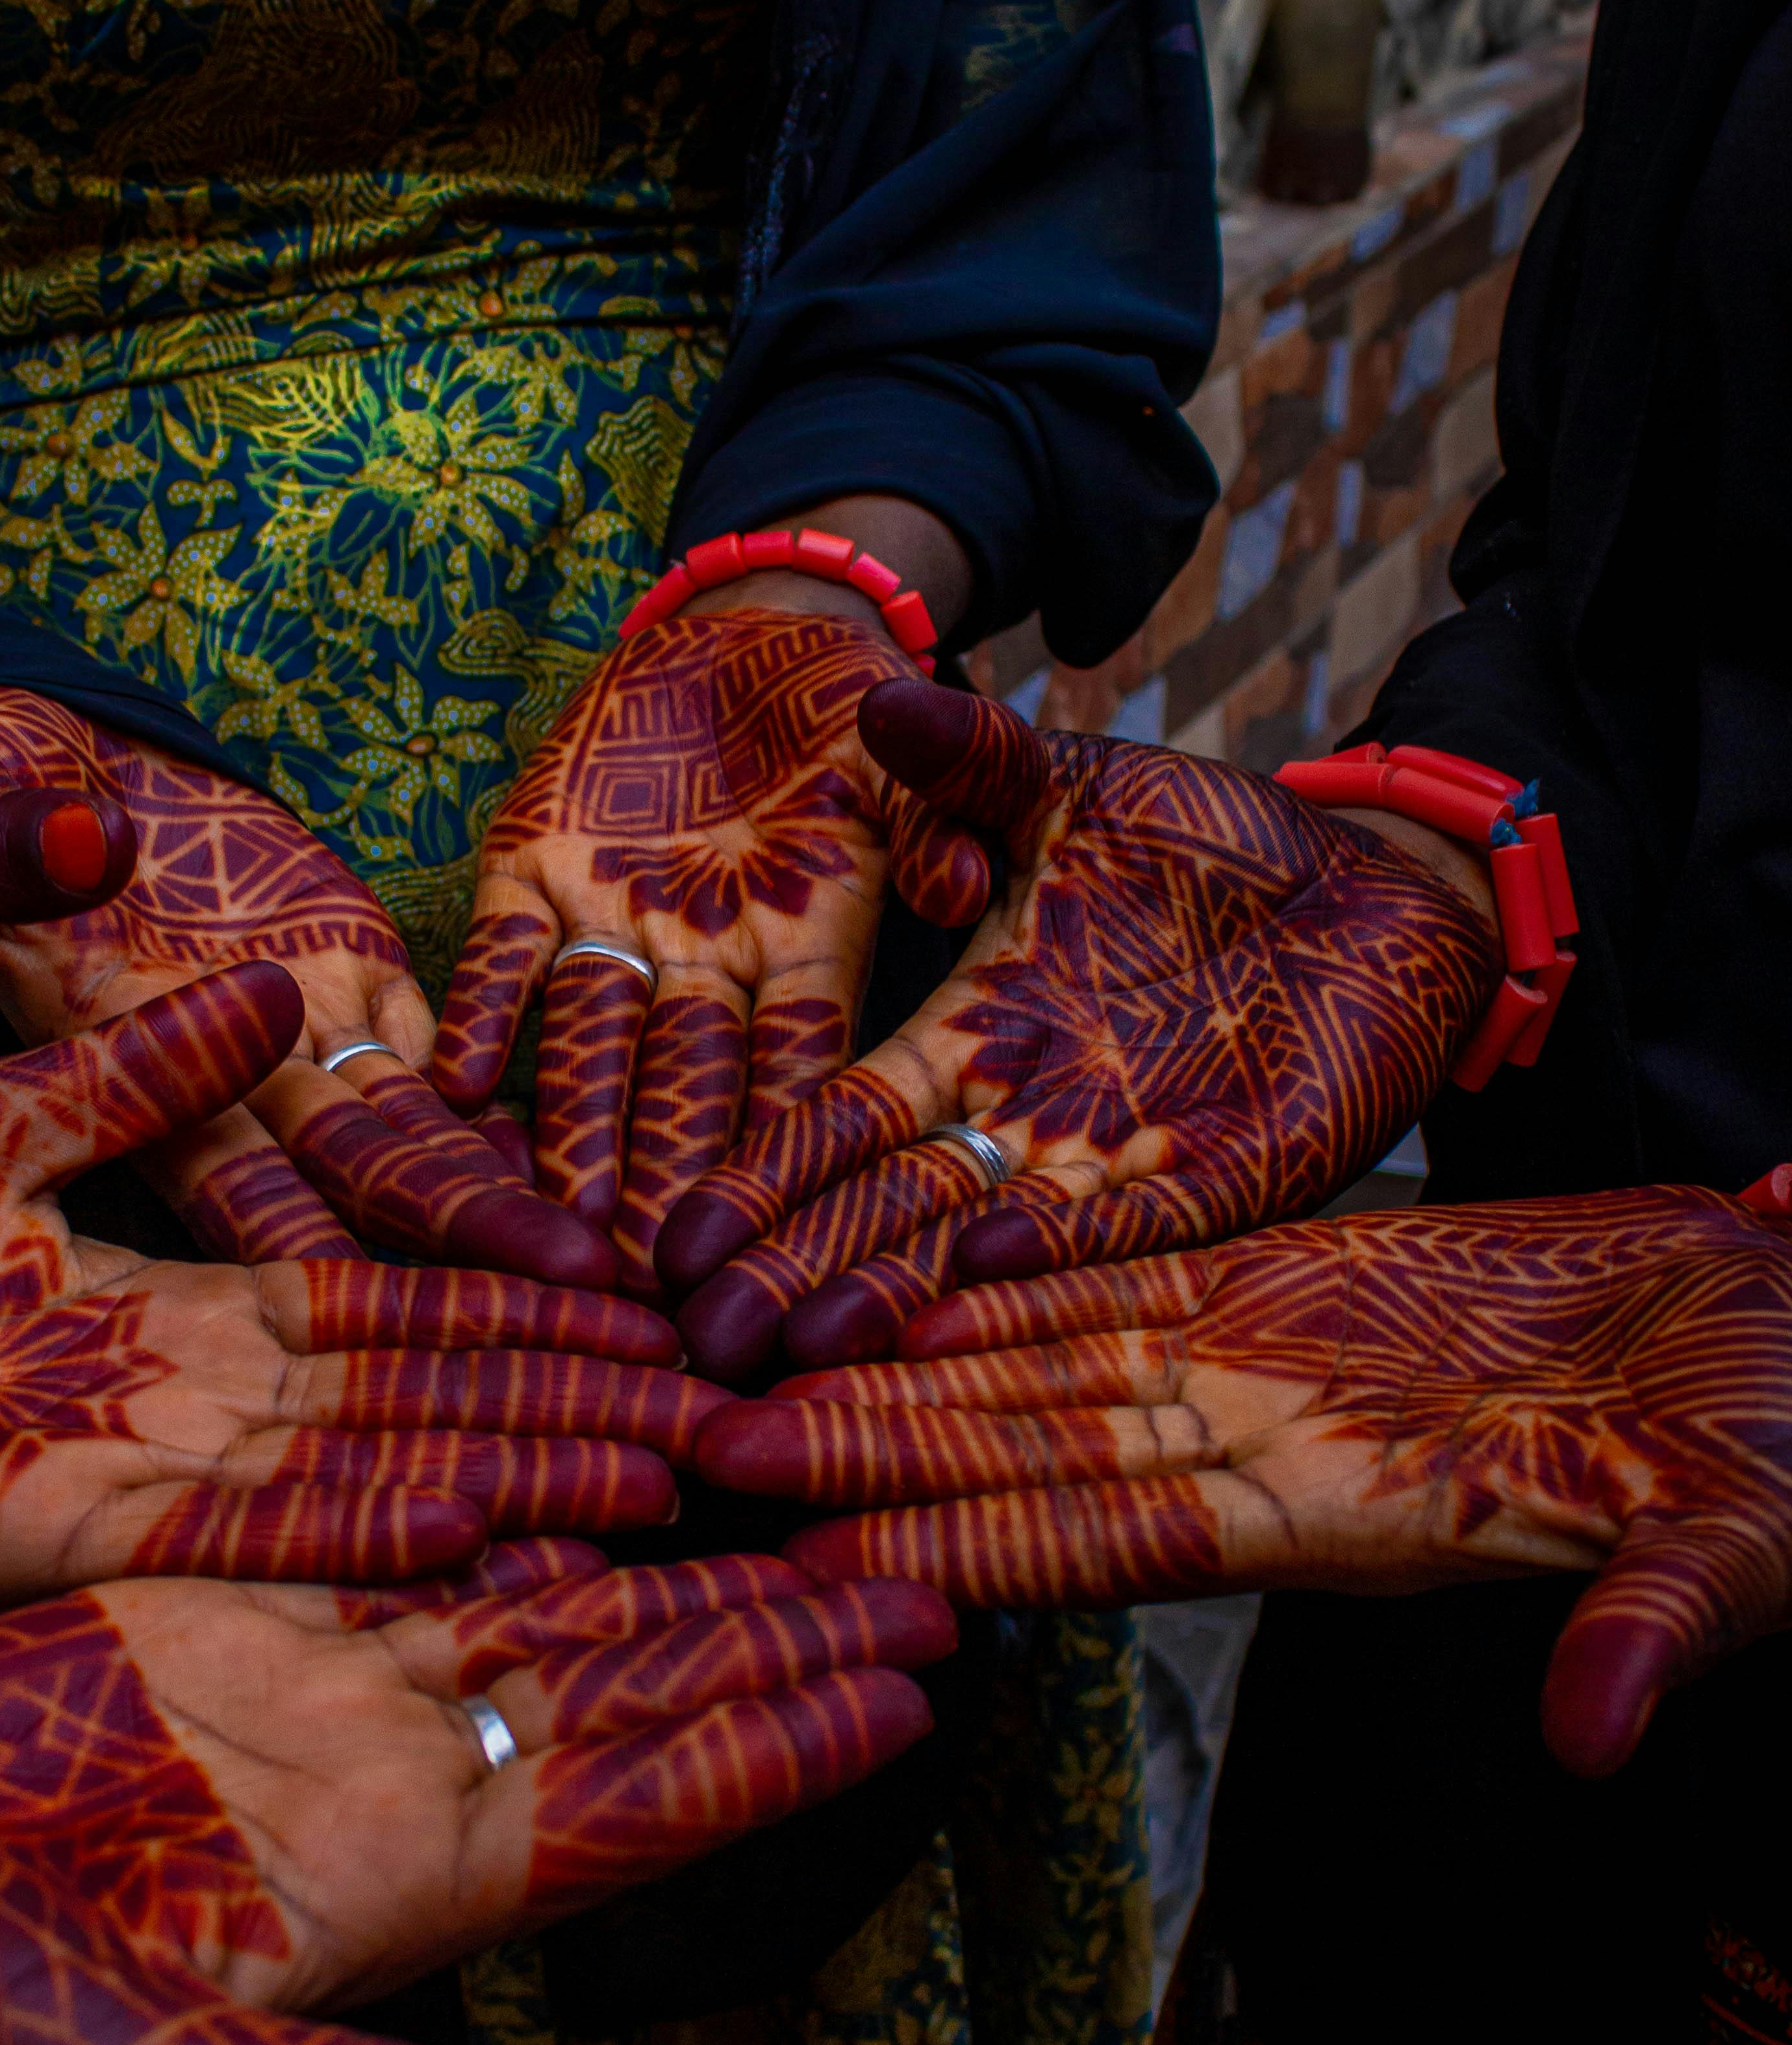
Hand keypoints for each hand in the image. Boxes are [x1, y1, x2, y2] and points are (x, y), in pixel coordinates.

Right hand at [0, 687, 610, 1286]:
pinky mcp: (354, 970)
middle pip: (363, 1200)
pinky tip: (606, 1166)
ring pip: (422, 1145)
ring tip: (639, 1295)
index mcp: (107, 1076)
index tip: (411, 1341)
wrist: (20, 750)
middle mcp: (222, 1087)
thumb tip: (75, 846)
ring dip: (519, 1213)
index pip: (231, 1192)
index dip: (317, 1261)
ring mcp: (297, 1037)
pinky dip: (514, 1108)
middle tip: (599, 1342)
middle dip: (472, 1273)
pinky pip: (445, 1054)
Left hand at [0, 964, 715, 1603]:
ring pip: (363, 1462)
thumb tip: (278, 982)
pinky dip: (360, 1531)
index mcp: (177, 1281)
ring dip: (510, 1471)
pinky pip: (247, 1532)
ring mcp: (136, 1458)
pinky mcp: (69, 1527)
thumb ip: (140, 1062)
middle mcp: (187, 1382)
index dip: (509, 1274)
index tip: (628, 1269)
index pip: (386, 1272)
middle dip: (564, 1393)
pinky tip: (477, 1525)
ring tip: (660, 1471)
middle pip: (414, 1383)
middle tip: (715, 1396)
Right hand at [0, 1546, 949, 2044]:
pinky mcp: (221, 1607)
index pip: (638, 1813)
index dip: (780, 1747)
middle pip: (626, 1689)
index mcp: (390, 1899)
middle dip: (774, 1625)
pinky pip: (401, 1527)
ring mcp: (305, 1690)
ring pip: (535, 1599)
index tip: (919, 1682)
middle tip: (928, 1547)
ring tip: (803, 1472)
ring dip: (672, 1545)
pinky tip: (609, 1437)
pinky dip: (510, 1481)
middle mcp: (378, 1787)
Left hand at [432, 608, 988, 1297]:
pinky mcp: (530, 867)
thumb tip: (971, 894)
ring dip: (568, 1137)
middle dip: (666, 1191)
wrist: (745, 623)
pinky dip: (476, 1014)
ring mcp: (615, 923)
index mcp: (808, 954)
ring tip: (544, 1227)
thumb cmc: (846, 700)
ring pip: (587, 1052)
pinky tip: (447, 1084)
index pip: (800, 1075)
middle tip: (645, 1294)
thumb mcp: (907, 757)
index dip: (788, 1160)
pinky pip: (499, 955)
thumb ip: (938, 820)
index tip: (782, 1251)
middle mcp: (705, 967)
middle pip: (685, 1096)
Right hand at [658, 683, 1498, 1379]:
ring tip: (811, 1342)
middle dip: (794, 1272)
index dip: (759, 1175)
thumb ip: (971, 765)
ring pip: (986, 1242)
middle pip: (887, 1205)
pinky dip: (1059, 1251)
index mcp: (971, 1030)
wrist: (1375, 885)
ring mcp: (1125, 1153)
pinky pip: (1136, 1224)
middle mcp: (1028, 1114)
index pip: (839, 1118)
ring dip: (899, 1292)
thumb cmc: (1207, 843)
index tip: (671, 1233)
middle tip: (702, 1343)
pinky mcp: (1234, 1171)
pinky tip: (980, 1270)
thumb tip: (879, 701)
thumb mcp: (1070, 786)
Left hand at [694, 1184, 1791, 1777]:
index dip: (961, 1550)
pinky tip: (886, 1264)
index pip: (1109, 1541)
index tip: (812, 1566)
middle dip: (856, 1458)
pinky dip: (1001, 1273)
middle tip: (686, 1456)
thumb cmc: (1785, 1450)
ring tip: (733, 1367)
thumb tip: (1590, 1736)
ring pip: (1037, 1360)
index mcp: (1344, 1516)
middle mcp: (1268, 1445)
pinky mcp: (1295, 1267)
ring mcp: (1268, 1354)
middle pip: (1018, 1451)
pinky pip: (1118, 1270)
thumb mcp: (1747, 1543)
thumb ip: (1656, 1629)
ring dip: (888, 1370)